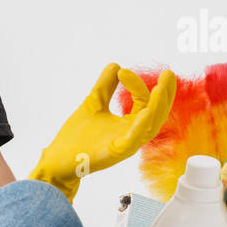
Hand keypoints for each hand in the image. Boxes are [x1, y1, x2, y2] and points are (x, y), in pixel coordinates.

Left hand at [28, 63, 176, 202]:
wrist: (57, 160)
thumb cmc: (76, 138)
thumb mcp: (93, 104)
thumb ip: (105, 86)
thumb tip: (116, 65)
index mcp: (128, 124)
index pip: (143, 101)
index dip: (136, 84)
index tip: (121, 71)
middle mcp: (132, 134)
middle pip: (157, 114)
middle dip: (165, 94)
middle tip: (168, 73)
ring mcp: (126, 144)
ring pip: (150, 126)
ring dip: (157, 107)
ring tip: (161, 88)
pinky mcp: (116, 152)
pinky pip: (134, 139)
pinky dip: (141, 126)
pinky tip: (143, 112)